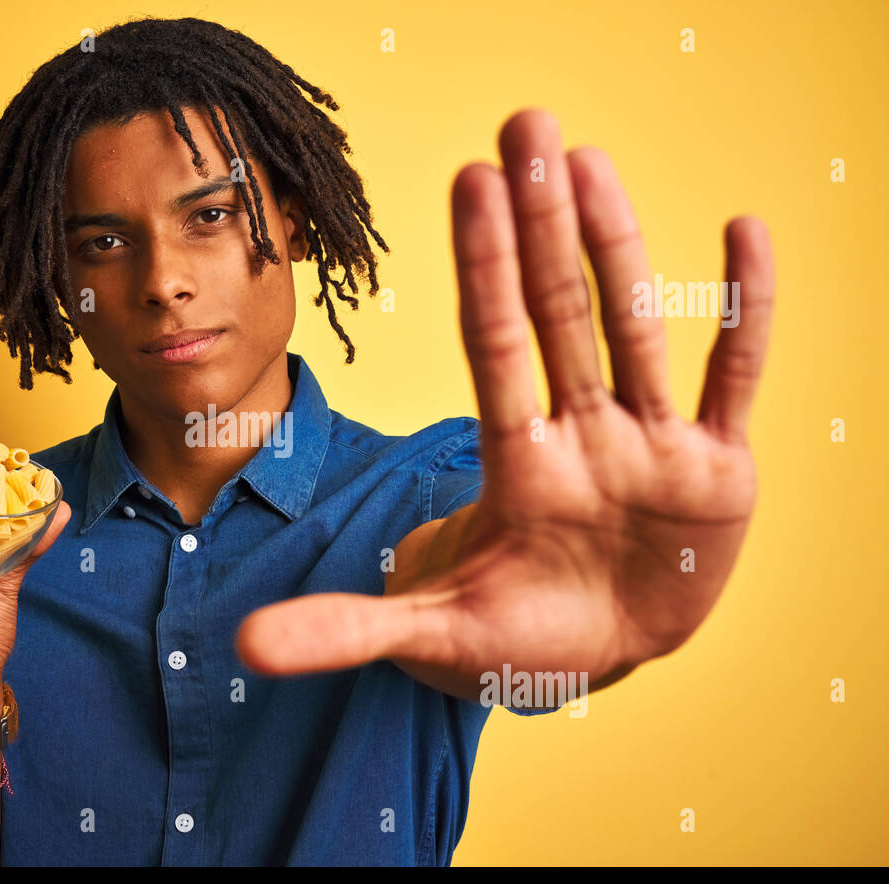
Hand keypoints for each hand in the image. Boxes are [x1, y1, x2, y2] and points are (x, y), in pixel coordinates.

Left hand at [234, 109, 774, 700]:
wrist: (599, 656)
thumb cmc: (515, 633)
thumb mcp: (432, 633)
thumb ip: (346, 629)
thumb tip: (243, 649)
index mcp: (516, 466)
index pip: (495, 346)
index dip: (485, 268)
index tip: (469, 180)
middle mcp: (580, 437)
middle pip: (559, 315)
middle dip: (543, 224)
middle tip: (526, 123)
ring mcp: (650, 450)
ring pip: (637, 332)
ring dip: (622, 247)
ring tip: (593, 160)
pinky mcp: (716, 474)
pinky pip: (734, 380)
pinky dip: (744, 315)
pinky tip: (744, 234)